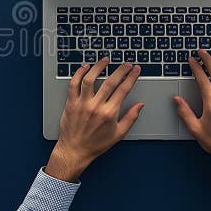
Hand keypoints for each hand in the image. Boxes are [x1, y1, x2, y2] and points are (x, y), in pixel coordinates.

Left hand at [46, 58, 144, 181]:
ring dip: (98, 67)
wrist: (75, 151)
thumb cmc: (96, 144)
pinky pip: (73, 84)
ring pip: (90, 79)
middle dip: (121, 70)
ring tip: (105, 60)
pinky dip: (78, 74)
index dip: (131, 77)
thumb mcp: (119, 134)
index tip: (135, 69)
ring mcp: (82, 104)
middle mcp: (96, 106)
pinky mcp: (70, 103)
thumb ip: (131, 118)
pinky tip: (85, 67)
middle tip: (126, 63)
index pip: (123, 90)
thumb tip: (140, 105)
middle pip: (110, 82)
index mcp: (109, 113)